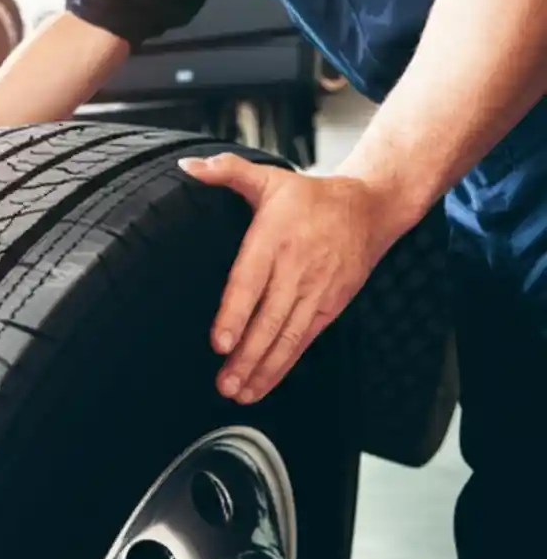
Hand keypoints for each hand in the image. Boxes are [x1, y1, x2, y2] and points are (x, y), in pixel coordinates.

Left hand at [178, 154, 404, 403]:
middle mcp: (295, 269)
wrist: (369, 208)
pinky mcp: (329, 306)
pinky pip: (304, 340)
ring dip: (263, 368)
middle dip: (246, 356)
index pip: (250, 282)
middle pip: (268, 319)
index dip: (235, 314)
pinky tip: (264, 383)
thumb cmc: (309, 197)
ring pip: (287, 336)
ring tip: (239, 392)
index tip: (220, 341)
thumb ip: (226, 171)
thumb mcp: (267, 178)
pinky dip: (284, 365)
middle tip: (224, 383)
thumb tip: (188, 167)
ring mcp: (315, 291)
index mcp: (273, 240)